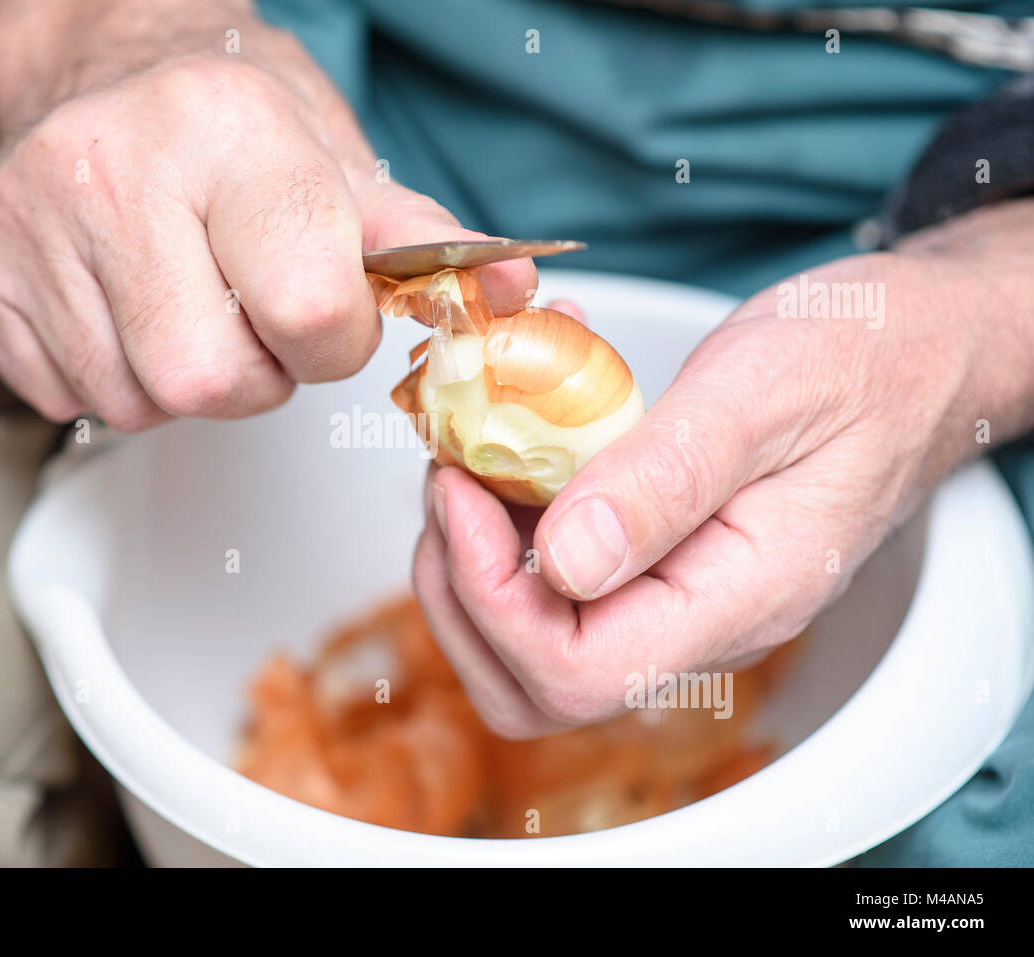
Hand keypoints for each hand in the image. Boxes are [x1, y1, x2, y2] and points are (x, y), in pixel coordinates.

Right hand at [0, 0, 534, 427]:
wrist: (104, 60)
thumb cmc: (231, 114)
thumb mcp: (340, 160)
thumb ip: (423, 245)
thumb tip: (513, 296)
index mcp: (228, 134)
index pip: (311, 314)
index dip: (334, 340)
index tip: (323, 311)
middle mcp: (112, 168)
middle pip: (211, 381)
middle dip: (252, 374)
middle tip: (244, 308)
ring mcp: (29, 218)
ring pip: (138, 403)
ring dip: (183, 378)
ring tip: (183, 297)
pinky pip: (70, 396)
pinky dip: (113, 374)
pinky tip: (122, 304)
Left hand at [414, 199, 1033, 737]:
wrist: (913, 350)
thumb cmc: (865, 359)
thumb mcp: (762, 396)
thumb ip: (664, 482)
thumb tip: (563, 563)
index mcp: (737, 600)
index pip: (579, 672)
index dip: (492, 597)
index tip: (463, 491)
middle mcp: (699, 620)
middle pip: (537, 686)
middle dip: (462, 594)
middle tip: (450, 483)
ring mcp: (674, 596)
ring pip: (532, 642)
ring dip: (471, 560)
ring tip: (467, 459)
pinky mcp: (653, 562)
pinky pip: (554, 579)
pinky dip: (503, 521)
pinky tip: (507, 442)